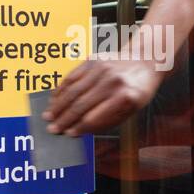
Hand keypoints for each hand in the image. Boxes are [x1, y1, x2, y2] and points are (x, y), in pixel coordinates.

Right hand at [45, 56, 162, 134]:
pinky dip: (61, 89)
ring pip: (73, 91)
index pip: (94, 117)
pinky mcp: (92, 60)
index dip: (79, 127)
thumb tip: (79, 129)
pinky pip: (72, 76)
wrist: (144, 61)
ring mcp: (101, 69)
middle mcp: (112, 82)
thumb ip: (107, 120)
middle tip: (53, 129)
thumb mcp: (131, 109)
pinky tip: (54, 99)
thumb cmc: (137, 90)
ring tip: (49, 116)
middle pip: (80, 105)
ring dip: (58, 106)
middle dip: (64, 119)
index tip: (68, 134)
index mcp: (125, 97)